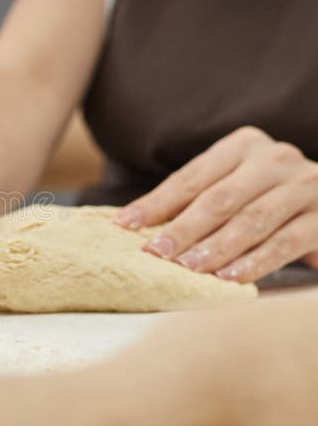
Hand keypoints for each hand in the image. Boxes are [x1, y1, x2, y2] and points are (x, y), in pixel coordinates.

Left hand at [114, 126, 317, 282]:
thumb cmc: (264, 200)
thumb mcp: (230, 189)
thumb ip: (191, 201)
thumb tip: (131, 224)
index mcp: (242, 146)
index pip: (191, 177)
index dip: (157, 203)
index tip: (125, 225)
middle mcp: (275, 159)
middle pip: (219, 198)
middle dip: (183, 228)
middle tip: (156, 253)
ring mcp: (304, 185)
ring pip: (251, 220)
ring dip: (216, 248)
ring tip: (187, 268)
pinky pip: (285, 242)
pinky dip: (254, 262)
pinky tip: (229, 279)